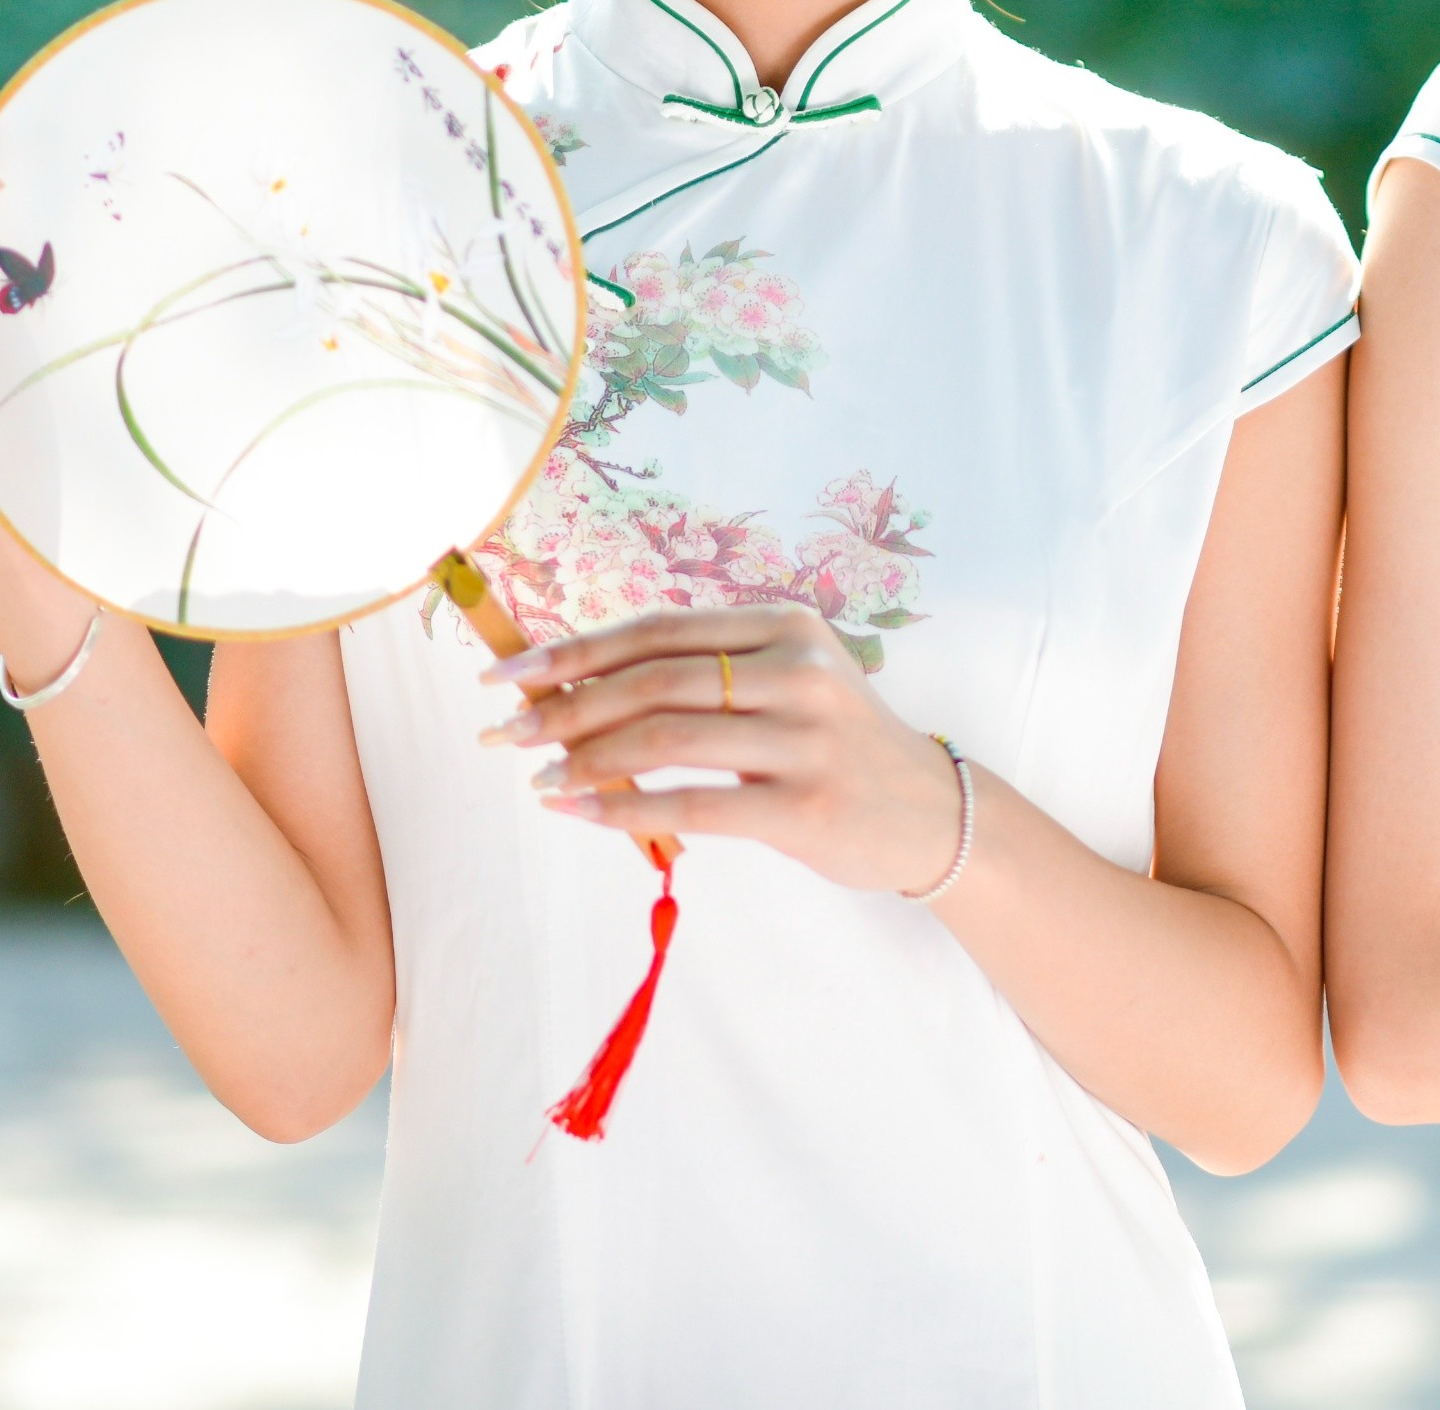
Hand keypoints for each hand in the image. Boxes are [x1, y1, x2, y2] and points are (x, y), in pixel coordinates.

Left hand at [484, 604, 968, 896]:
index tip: (510, 673)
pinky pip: (693, 806)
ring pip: (667, 739)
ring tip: (539, 777)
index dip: (577, 649)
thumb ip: (707, 676)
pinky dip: (626, 811)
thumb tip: (581, 689)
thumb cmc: (838, 746)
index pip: (660, 628)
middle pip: (655, 679)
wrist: (933, 813)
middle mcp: (800, 670)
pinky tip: (581, 812)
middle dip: (565, 705)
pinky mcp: (805, 806)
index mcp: (786, 625)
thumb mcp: (790, 683)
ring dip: (587, 759)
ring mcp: (806, 738)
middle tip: (506, 730)